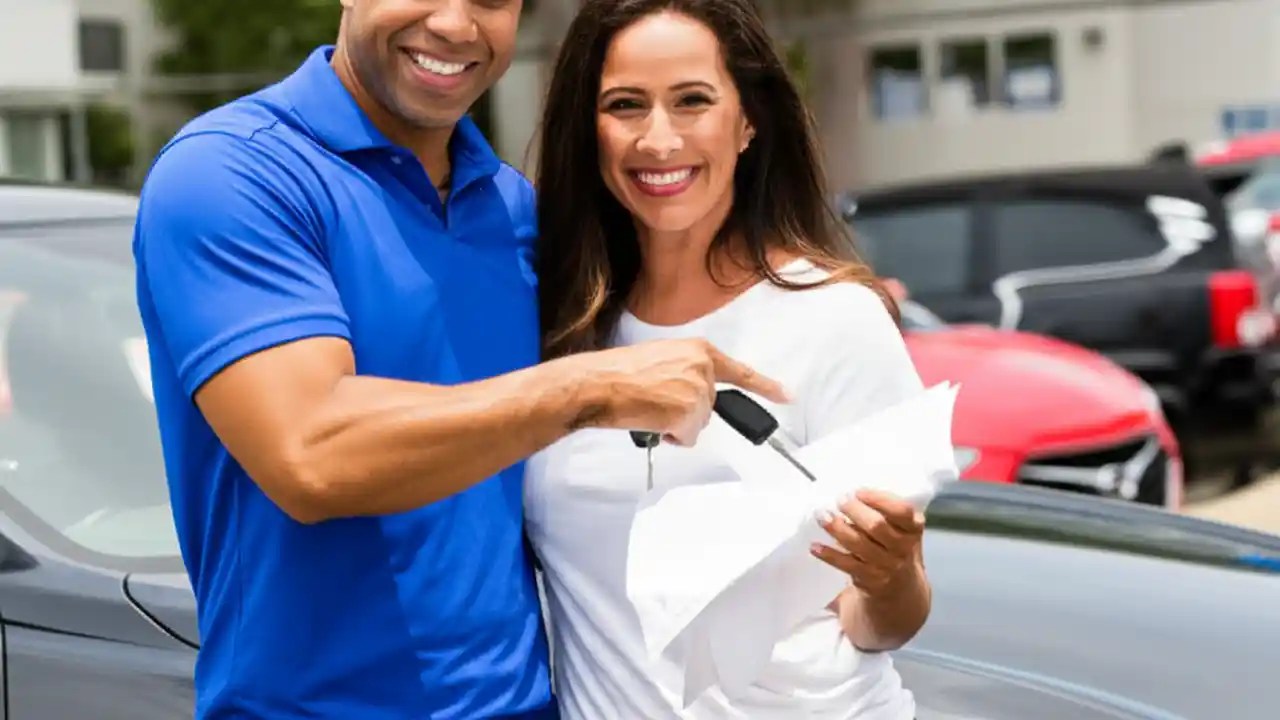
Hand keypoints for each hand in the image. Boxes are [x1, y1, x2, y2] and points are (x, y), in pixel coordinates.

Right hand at [569, 338, 786, 445]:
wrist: (599, 383)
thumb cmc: (620, 372)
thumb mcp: (661, 359)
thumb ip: (684, 371)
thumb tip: (689, 395)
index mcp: (698, 351)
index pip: (740, 372)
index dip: (766, 386)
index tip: (787, 396)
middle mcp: (703, 369)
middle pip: (708, 407)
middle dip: (685, 412)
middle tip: (655, 402)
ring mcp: (697, 392)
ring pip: (697, 424)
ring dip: (676, 425)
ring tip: (649, 409)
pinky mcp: (688, 413)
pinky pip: (686, 437)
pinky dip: (670, 436)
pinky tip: (651, 420)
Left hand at [811, 489, 923, 594]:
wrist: (901, 587)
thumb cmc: (896, 545)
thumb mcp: (903, 528)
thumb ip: (887, 511)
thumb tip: (850, 492)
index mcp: (914, 528)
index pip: (902, 511)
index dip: (879, 499)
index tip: (858, 491)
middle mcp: (903, 547)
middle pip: (877, 526)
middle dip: (854, 510)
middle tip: (839, 500)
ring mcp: (887, 565)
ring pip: (859, 544)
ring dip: (837, 528)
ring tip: (822, 515)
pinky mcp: (869, 578)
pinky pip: (846, 564)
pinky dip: (829, 555)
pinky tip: (815, 546)